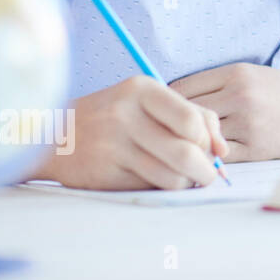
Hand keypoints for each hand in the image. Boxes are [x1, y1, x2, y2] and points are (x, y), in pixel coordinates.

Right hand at [32, 76, 228, 190]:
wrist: (55, 133)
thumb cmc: (118, 114)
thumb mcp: (152, 102)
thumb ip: (195, 116)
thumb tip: (223, 151)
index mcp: (142, 90)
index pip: (191, 119)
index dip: (208, 139)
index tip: (210, 149)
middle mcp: (124, 116)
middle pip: (186, 153)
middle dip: (206, 170)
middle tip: (208, 175)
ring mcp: (111, 146)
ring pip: (171, 177)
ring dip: (186, 183)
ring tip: (184, 178)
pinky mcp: (103, 174)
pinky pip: (149, 188)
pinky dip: (161, 188)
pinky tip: (156, 180)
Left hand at [169, 63, 279, 161]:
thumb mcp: (257, 76)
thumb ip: (221, 85)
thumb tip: (175, 100)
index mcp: (237, 73)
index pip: (180, 88)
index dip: (165, 103)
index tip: (161, 113)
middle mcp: (240, 95)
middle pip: (184, 112)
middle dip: (172, 126)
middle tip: (164, 135)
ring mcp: (249, 122)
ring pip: (199, 137)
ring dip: (189, 146)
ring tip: (181, 151)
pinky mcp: (258, 147)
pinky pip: (219, 157)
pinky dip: (209, 160)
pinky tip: (206, 161)